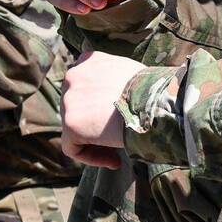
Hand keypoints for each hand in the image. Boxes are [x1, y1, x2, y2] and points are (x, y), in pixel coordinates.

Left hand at [60, 50, 144, 168]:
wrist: (152, 102)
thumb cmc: (152, 90)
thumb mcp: (129, 72)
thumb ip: (111, 80)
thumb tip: (111, 101)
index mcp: (88, 61)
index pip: (82, 87)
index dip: (96, 107)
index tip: (113, 120)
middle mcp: (74, 75)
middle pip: (75, 108)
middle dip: (94, 126)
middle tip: (115, 139)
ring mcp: (69, 98)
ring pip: (73, 129)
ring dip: (95, 144)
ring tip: (118, 155)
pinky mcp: (70, 122)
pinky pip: (72, 148)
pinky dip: (91, 157)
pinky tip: (114, 161)